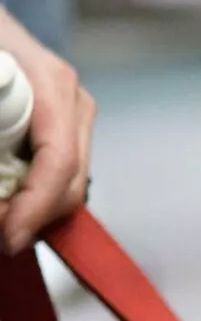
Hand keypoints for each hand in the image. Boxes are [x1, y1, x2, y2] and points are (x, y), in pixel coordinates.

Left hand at [0, 3, 94, 256]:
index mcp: (52, 83)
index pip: (59, 163)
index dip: (33, 207)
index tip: (6, 236)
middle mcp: (72, 101)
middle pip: (71, 181)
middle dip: (34, 217)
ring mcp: (73, 114)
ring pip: (68, 182)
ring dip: (32, 208)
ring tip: (3, 219)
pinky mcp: (64, 126)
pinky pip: (58, 173)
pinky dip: (32, 194)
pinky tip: (10, 200)